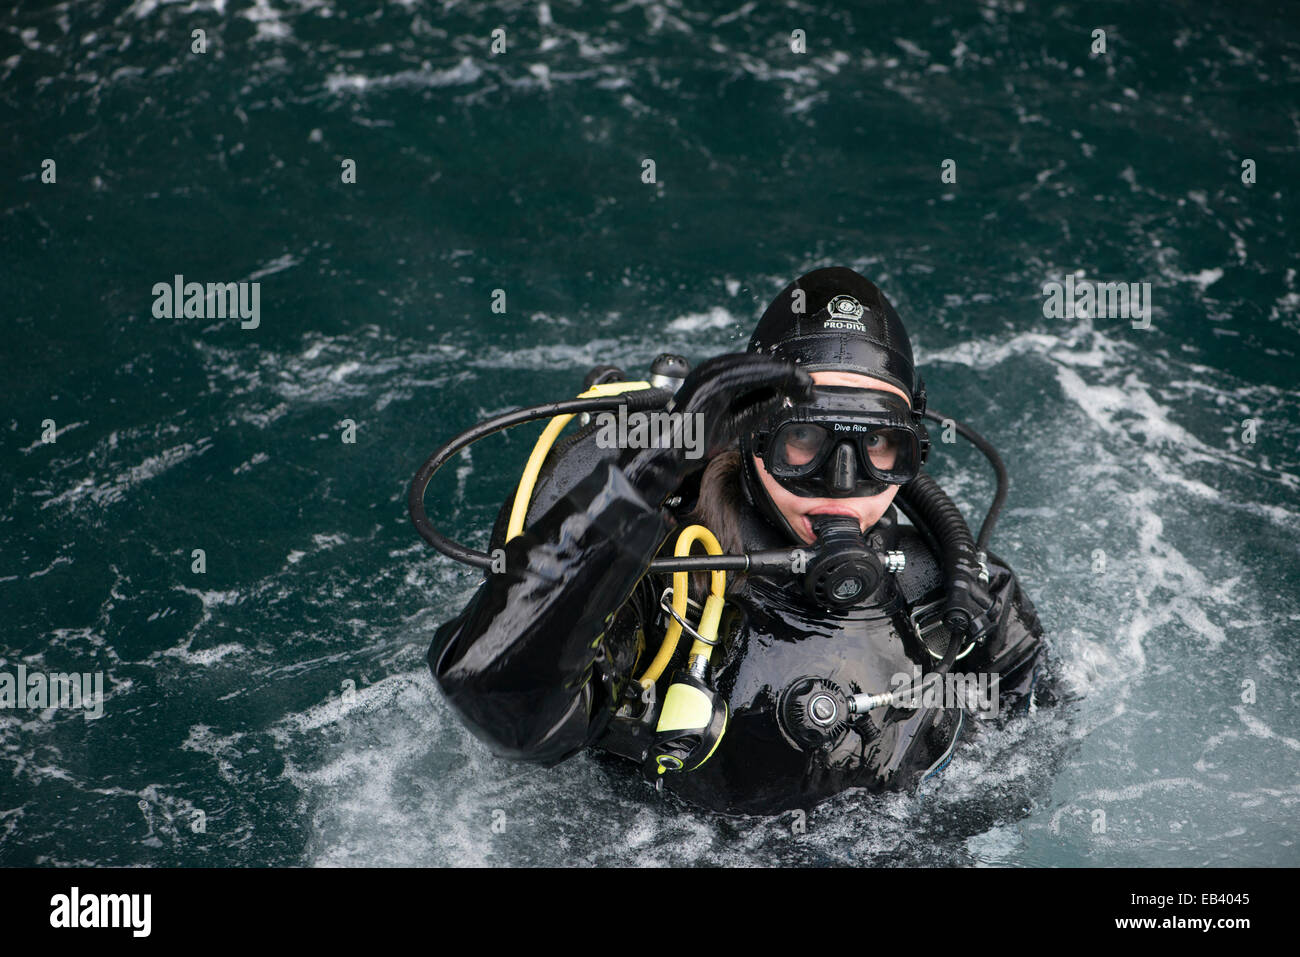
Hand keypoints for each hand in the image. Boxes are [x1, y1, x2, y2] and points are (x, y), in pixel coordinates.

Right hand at [623, 354, 813, 504]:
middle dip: (786, 371)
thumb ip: (756, 407)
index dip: (781, 375)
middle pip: (756, 363)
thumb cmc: (695, 441)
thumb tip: (782, 396)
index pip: (754, 369)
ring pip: (752, 364)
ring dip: (780, 371)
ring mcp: (708, 375)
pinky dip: (765, 374)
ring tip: (801, 381)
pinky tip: (784, 379)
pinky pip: (742, 373)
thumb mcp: (735, 422)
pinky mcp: (708, 383)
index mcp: (716, 379)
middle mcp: (711, 371)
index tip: (803, 386)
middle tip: (809, 383)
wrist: (670, 452)